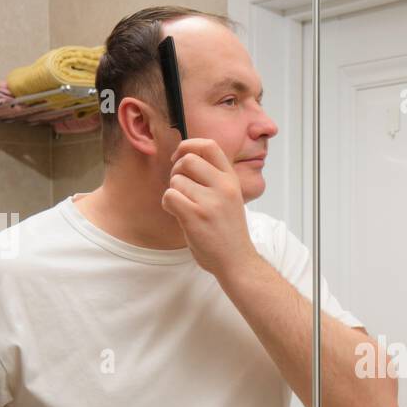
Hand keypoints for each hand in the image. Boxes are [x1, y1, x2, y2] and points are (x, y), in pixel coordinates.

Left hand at [162, 138, 251, 276]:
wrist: (237, 261)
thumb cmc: (228, 231)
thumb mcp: (230, 197)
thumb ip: (213, 178)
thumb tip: (184, 158)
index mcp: (232, 179)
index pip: (209, 146)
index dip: (188, 146)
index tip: (180, 158)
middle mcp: (223, 187)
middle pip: (187, 160)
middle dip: (176, 171)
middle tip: (180, 187)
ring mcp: (210, 201)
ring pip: (176, 181)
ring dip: (174, 193)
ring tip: (184, 207)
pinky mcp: (195, 216)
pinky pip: (169, 196)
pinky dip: (168, 205)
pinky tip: (179, 214)